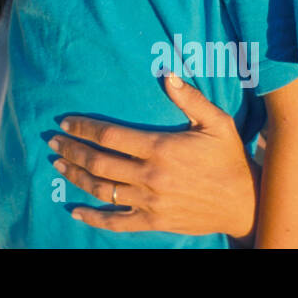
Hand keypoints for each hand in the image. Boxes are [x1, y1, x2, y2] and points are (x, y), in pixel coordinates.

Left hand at [48, 71, 256, 236]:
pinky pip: (117, 222)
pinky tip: (75, 210)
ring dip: (76, 177)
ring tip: (58, 166)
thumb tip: (168, 75)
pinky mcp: (153, 221)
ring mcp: (150, 201)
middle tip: (52, 142)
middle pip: (99, 162)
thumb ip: (191, 99)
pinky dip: (93, 218)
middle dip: (71, 150)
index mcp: (161, 148)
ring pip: (102, 189)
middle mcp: (150, 175)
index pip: (110, 136)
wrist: (245, 203)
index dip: (84, 128)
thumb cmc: (229, 158)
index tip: (65, 123)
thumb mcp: (217, 123)